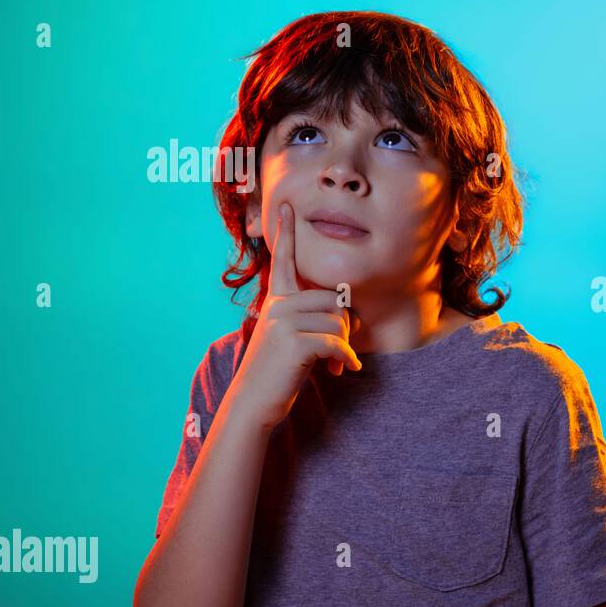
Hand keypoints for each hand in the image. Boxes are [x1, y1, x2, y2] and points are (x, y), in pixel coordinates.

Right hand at [223, 202, 361, 429]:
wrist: (254, 401)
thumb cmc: (279, 370)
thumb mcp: (295, 337)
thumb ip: (315, 319)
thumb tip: (351, 317)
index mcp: (277, 299)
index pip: (284, 261)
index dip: (286, 233)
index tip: (286, 205)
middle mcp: (278, 304)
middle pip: (335, 300)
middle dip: (345, 328)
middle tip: (338, 352)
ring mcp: (283, 321)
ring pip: (338, 321)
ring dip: (344, 347)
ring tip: (333, 364)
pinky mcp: (293, 341)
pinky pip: (336, 343)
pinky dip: (344, 359)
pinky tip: (340, 371)